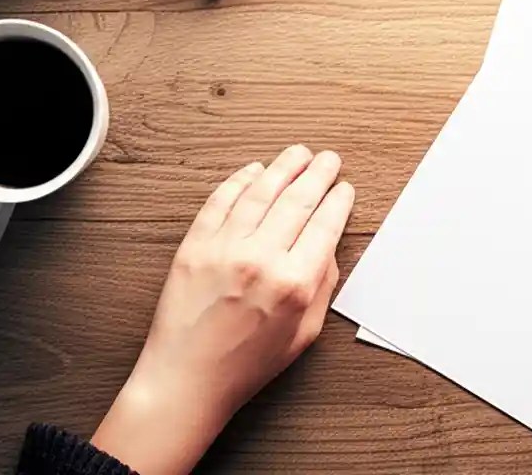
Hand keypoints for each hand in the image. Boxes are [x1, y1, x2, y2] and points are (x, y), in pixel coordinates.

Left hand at [91, 145, 353, 474]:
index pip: (325, 225)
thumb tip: (327, 250)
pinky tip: (255, 170)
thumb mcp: (303, 334)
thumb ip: (321, 287)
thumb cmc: (245, 364)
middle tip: (329, 160)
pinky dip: (240, 180)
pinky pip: (221, 200)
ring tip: (298, 153)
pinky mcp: (195, 245)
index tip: (344, 189)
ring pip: (261, 191)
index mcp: (294, 283)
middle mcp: (261, 259)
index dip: (338, 202)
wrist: (188, 377)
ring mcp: (224, 248)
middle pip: (298, 200)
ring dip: (284, 166)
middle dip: (318, 174)